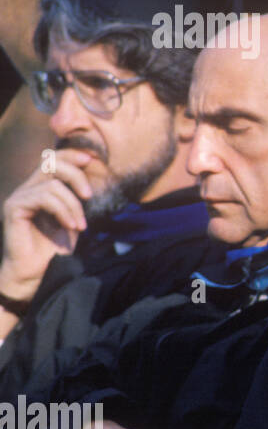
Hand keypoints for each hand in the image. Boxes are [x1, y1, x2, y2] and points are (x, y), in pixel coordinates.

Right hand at [0, 151, 94, 300]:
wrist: (37, 274)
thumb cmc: (55, 249)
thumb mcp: (73, 218)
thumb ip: (77, 197)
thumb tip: (93, 173)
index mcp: (40, 188)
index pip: (53, 159)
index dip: (73, 154)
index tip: (94, 159)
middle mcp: (27, 189)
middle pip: (51, 163)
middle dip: (76, 176)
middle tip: (89, 196)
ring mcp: (18, 198)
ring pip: (51, 184)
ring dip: (72, 205)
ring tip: (80, 225)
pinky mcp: (13, 208)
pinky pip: (43, 198)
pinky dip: (63, 211)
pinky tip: (71, 226)